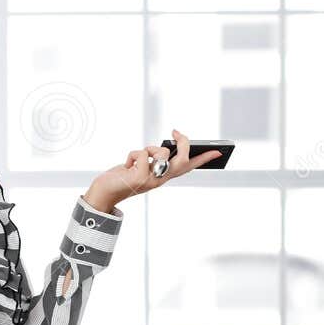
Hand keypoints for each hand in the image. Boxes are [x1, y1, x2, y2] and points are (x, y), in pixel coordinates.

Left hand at [84, 128, 221, 208]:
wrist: (105, 193)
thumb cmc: (123, 176)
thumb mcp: (143, 166)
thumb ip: (154, 159)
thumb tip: (163, 149)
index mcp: (164, 177)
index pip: (188, 167)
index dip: (203, 159)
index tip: (218, 151)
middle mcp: (161, 181)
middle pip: (183, 159)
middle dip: (183, 143)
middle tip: (175, 132)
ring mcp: (152, 181)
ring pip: (161, 153)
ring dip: (148, 148)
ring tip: (136, 159)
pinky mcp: (140, 178)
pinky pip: (141, 154)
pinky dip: (131, 154)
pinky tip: (125, 165)